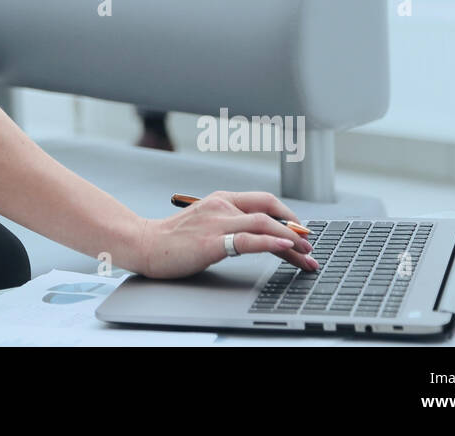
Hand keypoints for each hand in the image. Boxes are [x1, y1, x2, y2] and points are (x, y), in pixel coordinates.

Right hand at [134, 190, 318, 279]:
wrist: (144, 244)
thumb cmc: (174, 238)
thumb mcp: (205, 222)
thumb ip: (229, 223)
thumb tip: (259, 235)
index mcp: (221, 199)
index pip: (264, 200)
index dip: (289, 215)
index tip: (301, 233)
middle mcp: (222, 206)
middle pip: (270, 211)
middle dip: (296, 229)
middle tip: (310, 247)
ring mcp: (217, 223)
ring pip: (265, 224)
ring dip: (292, 240)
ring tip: (306, 256)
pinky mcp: (211, 243)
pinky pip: (249, 240)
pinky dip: (271, 243)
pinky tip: (285, 248)